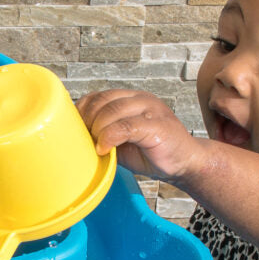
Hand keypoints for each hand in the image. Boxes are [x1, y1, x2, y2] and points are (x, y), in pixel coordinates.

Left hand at [77, 90, 198, 182]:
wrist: (184, 163)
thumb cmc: (151, 153)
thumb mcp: (121, 141)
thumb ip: (102, 133)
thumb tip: (74, 137)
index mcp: (130, 99)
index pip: (97, 96)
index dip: (81, 112)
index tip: (75, 131)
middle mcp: (140, 99)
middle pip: (101, 101)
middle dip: (87, 121)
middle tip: (86, 141)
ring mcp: (150, 109)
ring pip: (111, 111)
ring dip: (96, 130)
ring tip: (97, 146)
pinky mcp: (157, 125)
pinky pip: (125, 126)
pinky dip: (109, 137)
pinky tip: (105, 149)